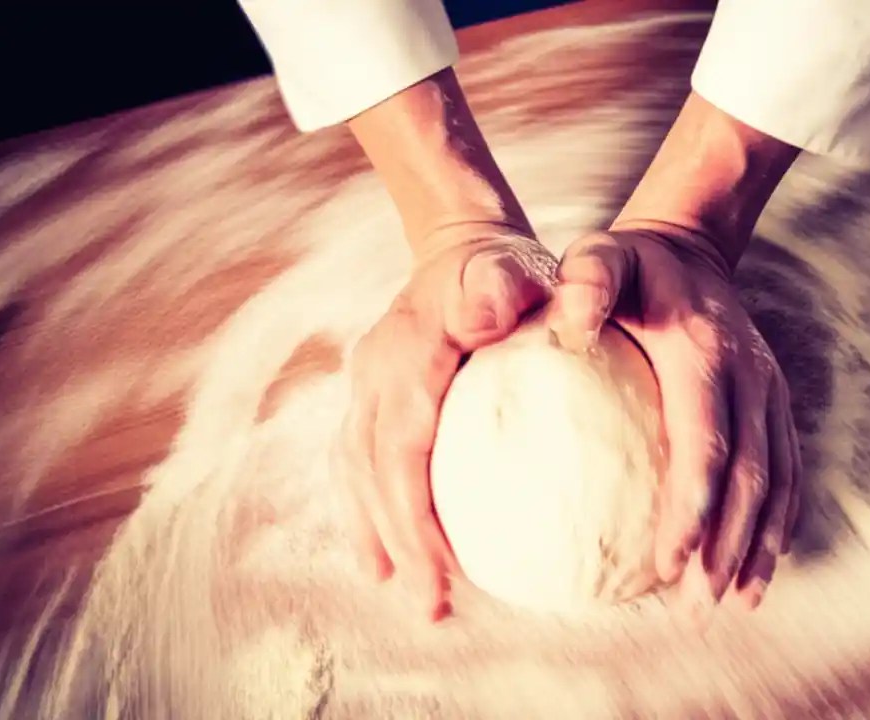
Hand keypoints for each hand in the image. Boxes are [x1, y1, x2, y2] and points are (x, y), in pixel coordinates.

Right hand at [334, 225, 554, 619]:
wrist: (464, 245)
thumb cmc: (506, 266)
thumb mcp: (514, 266)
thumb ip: (500, 287)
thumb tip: (484, 315)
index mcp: (406, 351)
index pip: (400, 449)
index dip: (411, 516)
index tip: (440, 573)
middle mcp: (372, 372)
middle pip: (371, 474)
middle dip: (397, 545)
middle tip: (432, 610)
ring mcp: (364, 385)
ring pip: (355, 473)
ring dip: (378, 537)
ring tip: (410, 595)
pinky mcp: (370, 398)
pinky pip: (359, 463)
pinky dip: (369, 512)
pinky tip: (389, 557)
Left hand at [549, 223, 800, 614]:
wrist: (691, 247)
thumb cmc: (629, 264)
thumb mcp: (599, 255)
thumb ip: (584, 283)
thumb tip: (567, 326)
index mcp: (703, 351)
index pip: (705, 442)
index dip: (694, 507)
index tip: (671, 564)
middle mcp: (749, 375)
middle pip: (747, 477)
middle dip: (727, 548)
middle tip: (698, 608)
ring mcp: (770, 389)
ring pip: (775, 481)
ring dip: (759, 546)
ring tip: (738, 604)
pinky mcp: (776, 401)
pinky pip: (787, 467)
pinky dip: (781, 518)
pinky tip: (766, 561)